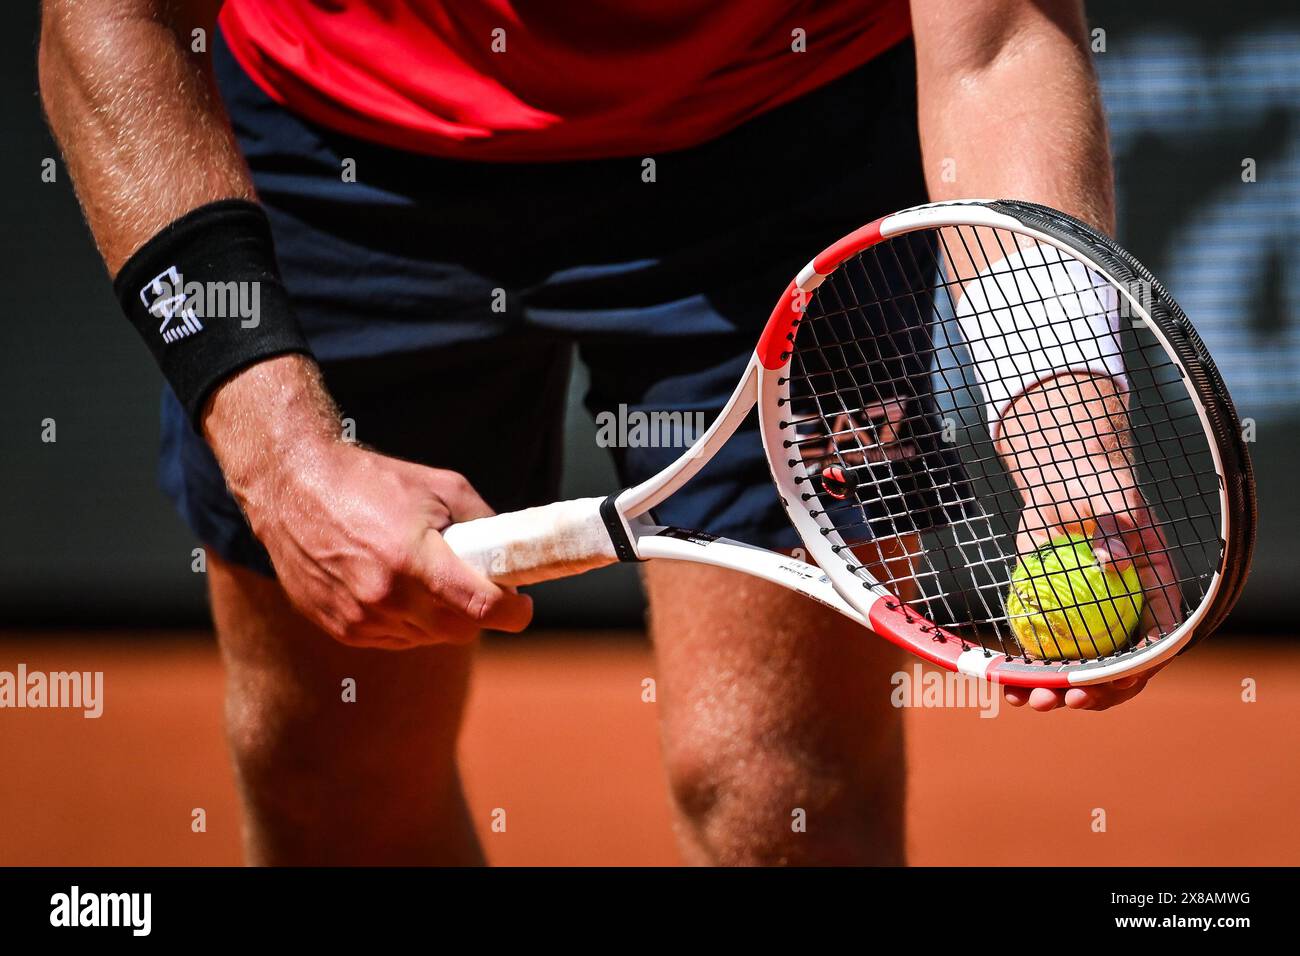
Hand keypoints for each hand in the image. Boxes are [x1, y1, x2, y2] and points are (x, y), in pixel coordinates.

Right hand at [202, 356, 532, 647]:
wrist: (293, 487)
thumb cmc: (368, 481)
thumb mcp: (441, 486)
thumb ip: (483, 522)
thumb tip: (510, 553)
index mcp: (413, 559)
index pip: (481, 608)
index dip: (513, 611)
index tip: (521, 604)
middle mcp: (385, 596)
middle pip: (460, 630)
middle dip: (478, 612)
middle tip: (478, 585)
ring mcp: (360, 618)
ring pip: (427, 638)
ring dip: (440, 617)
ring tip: (426, 576)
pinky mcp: (341, 628)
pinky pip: (395, 639)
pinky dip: (407, 621)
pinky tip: (396, 587)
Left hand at [996, 372, 1183, 710]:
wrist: (1064, 479)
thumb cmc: (1098, 485)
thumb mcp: (1114, 501)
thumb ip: (1117, 529)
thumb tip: (1112, 563)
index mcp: (1156, 596)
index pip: (1154, 645)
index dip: (1133, 672)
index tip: (1104, 685)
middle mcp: (1128, 615)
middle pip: (1117, 672)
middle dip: (1091, 695)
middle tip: (1060, 699)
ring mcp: (1093, 621)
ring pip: (1079, 671)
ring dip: (1054, 692)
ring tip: (1027, 702)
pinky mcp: (1059, 616)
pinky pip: (1046, 651)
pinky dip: (1027, 671)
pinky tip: (1004, 686)